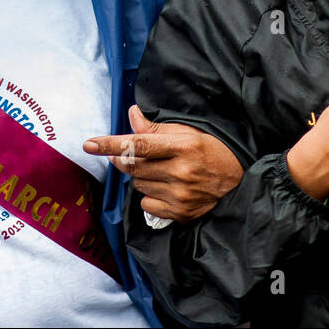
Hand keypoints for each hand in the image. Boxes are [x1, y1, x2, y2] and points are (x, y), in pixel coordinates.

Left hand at [83, 106, 242, 221]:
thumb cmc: (211, 151)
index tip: (89, 144)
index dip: (111, 144)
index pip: (138, 144)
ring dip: (140, 177)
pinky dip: (149, 196)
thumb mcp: (187, 133)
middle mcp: (180, 172)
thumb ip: (155, 128)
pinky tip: (166, 188)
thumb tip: (131, 115)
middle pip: (132, 167)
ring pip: (138, 186)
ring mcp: (180, 195)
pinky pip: (146, 205)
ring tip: (160, 171)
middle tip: (126, 153)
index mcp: (182, 146)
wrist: (238, 180)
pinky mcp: (180, 213)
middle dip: (123, 159)